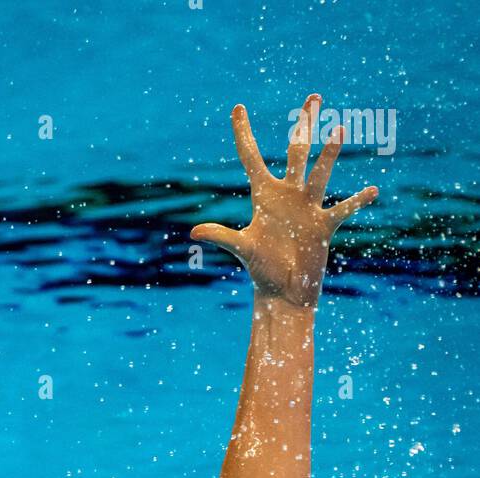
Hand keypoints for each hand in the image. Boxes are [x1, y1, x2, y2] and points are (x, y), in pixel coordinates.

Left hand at [192, 94, 377, 308]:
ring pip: (321, 172)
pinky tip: (373, 190)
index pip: (251, 157)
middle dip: (305, 124)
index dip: (244, 133)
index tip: (237, 107)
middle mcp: (288, 194)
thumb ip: (222, 236)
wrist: (283, 292)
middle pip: (298, 151)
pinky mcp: (324, 225)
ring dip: (329, 153)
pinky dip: (357, 202)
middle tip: (314, 96)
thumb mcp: (242, 249)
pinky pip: (343, 210)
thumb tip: (194, 232)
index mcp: (265, 195)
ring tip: (339, 129)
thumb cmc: (261, 270)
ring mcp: (308, 207)